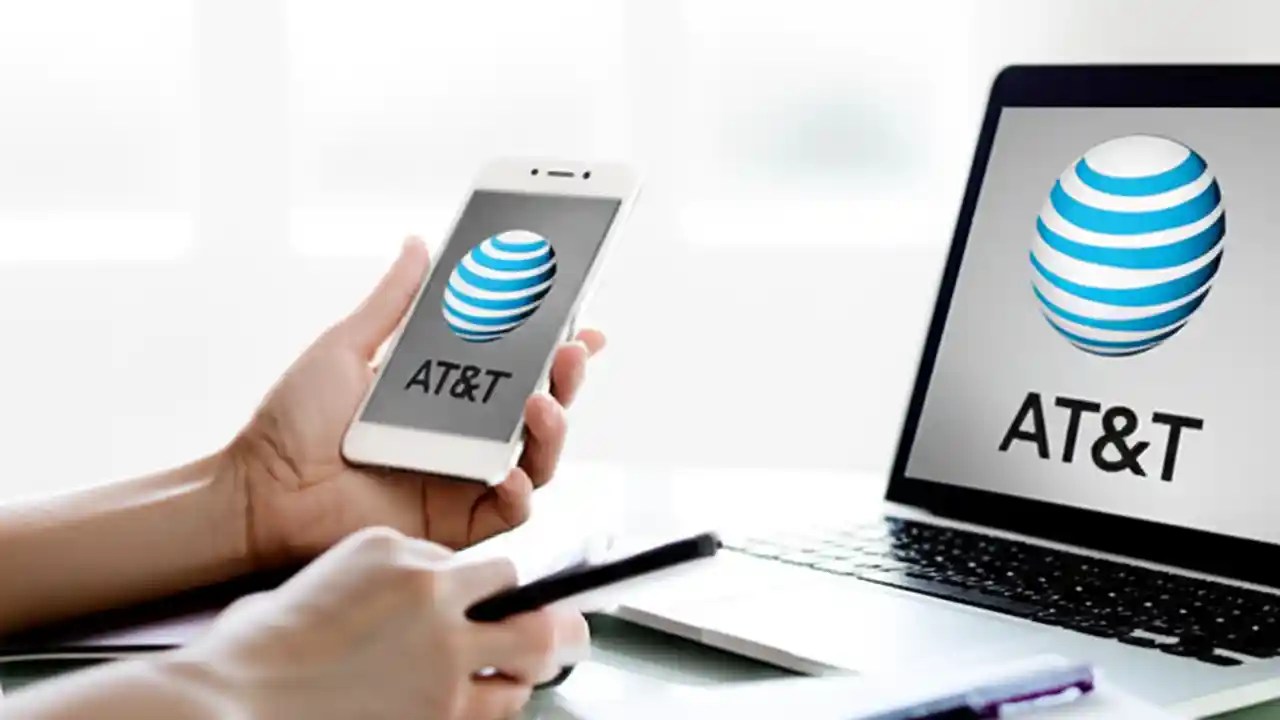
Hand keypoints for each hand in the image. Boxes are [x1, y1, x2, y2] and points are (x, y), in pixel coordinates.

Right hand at [166, 526, 588, 719]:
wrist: (230, 703)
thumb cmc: (257, 652)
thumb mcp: (323, 582)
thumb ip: (383, 582)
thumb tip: (407, 604)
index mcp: (397, 553)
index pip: (475, 564)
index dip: (488, 590)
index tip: (498, 600)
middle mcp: (431, 596)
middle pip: (525, 599)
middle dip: (554, 618)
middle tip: (568, 629)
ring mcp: (442, 656)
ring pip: (532, 653)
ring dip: (532, 664)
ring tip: (534, 668)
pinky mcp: (441, 711)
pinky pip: (499, 708)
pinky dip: (501, 705)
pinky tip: (491, 704)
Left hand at [228, 238, 604, 567]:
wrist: (259, 491)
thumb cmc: (293, 424)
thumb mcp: (346, 348)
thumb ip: (392, 301)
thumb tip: (419, 244)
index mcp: (448, 395)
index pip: (518, 367)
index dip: (557, 347)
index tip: (582, 321)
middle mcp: (466, 437)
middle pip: (540, 408)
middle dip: (568, 379)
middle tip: (572, 349)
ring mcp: (465, 481)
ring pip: (539, 458)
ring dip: (554, 429)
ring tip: (542, 401)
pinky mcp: (456, 524)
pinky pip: (510, 511)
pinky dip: (520, 490)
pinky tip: (510, 468)